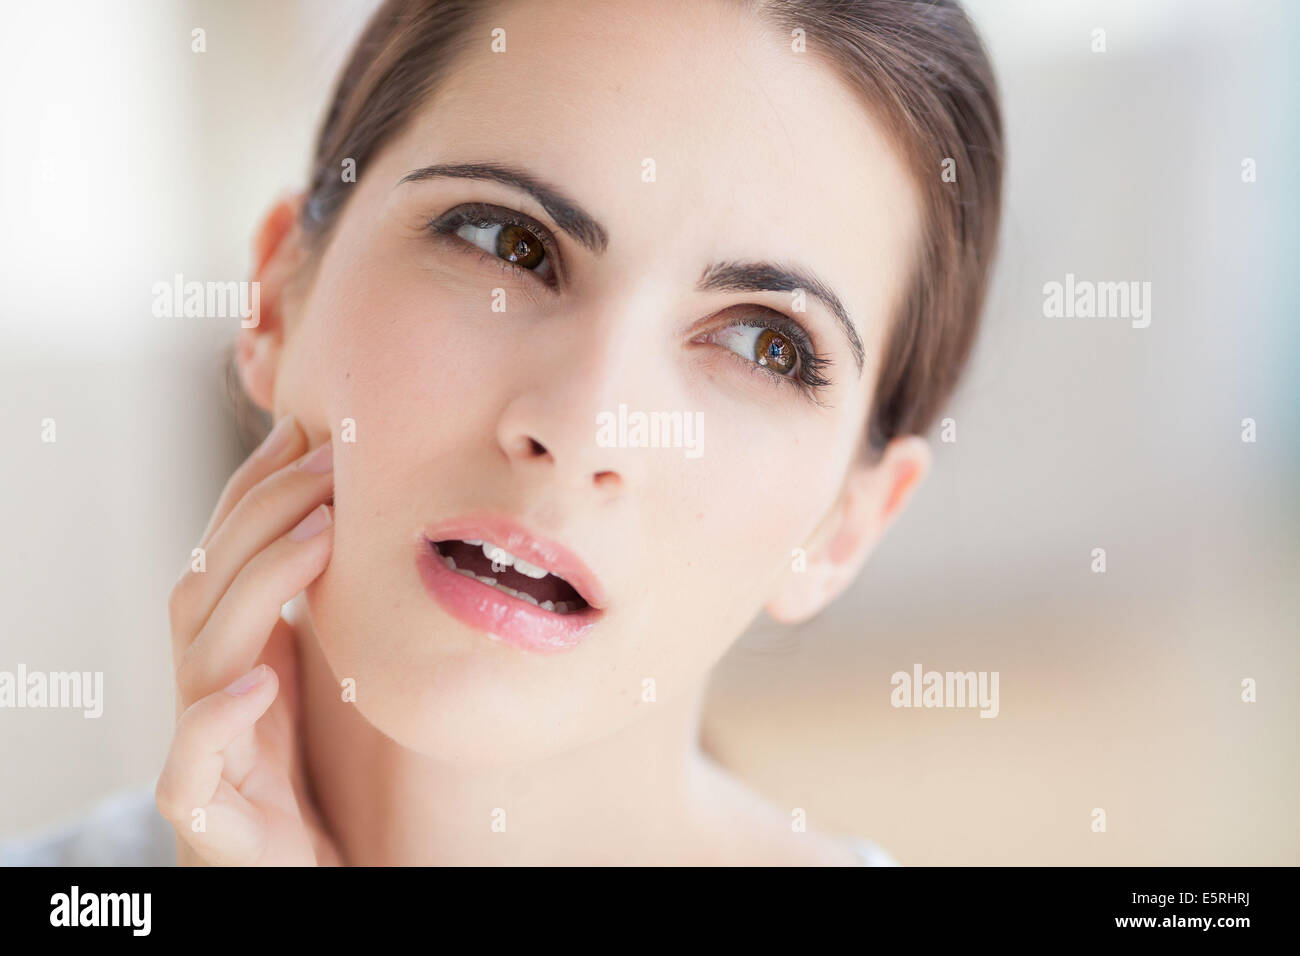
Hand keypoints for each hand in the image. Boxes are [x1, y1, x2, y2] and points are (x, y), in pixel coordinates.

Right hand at [156, 416, 341, 864]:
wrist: (300, 870)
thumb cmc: (306, 768)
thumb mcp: (321, 671)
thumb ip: (322, 604)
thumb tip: (360, 517)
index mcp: (230, 647)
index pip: (225, 550)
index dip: (255, 488)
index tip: (304, 430)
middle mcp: (205, 686)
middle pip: (207, 584)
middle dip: (265, 514)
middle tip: (331, 462)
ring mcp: (200, 749)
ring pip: (199, 655)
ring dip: (255, 586)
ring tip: (321, 534)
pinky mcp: (205, 815)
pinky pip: (186, 768)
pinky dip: (213, 722)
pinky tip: (256, 683)